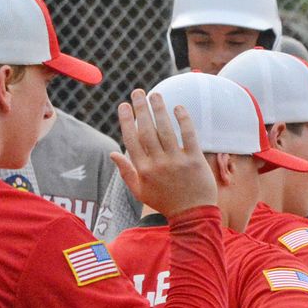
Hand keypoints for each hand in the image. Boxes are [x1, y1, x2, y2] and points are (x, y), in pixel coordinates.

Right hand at [111, 89, 217, 217]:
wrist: (193, 215)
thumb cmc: (165, 203)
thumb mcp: (140, 192)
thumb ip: (126, 172)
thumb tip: (112, 154)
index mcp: (143, 170)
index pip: (131, 140)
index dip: (126, 120)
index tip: (123, 105)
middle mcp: (158, 164)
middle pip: (147, 131)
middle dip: (141, 109)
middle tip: (138, 92)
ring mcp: (177, 162)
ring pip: (166, 130)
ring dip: (160, 110)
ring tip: (155, 94)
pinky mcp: (195, 161)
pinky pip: (189, 136)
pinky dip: (183, 120)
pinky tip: (179, 107)